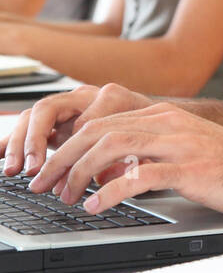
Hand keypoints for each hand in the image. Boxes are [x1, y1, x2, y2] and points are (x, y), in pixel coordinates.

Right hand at [0, 82, 152, 177]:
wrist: (158, 120)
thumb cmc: (153, 133)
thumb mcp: (149, 145)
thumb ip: (132, 157)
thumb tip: (111, 175)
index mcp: (109, 98)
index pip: (81, 119)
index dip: (70, 145)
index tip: (66, 168)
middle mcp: (83, 97)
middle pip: (47, 110)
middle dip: (34, 141)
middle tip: (32, 169)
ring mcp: (67, 107)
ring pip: (33, 117)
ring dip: (19, 144)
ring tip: (14, 170)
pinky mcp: (56, 121)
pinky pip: (28, 126)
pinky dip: (10, 140)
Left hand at [26, 105, 222, 219]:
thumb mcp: (188, 152)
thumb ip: (153, 154)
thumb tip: (113, 172)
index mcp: (166, 115)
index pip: (102, 120)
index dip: (68, 143)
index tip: (50, 167)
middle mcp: (170, 123)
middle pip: (99, 130)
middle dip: (63, 157)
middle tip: (43, 183)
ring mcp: (182, 144)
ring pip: (113, 147)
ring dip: (79, 173)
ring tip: (64, 195)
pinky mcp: (192, 170)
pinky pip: (140, 176)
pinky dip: (110, 191)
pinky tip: (96, 206)